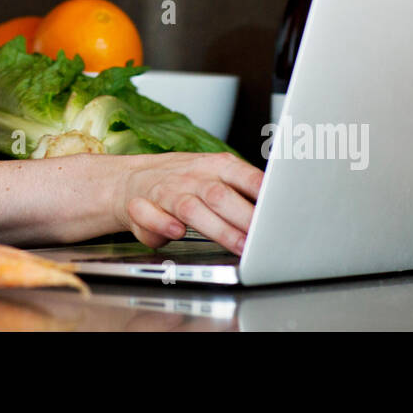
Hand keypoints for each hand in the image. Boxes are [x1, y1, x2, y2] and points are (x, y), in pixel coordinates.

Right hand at [113, 153, 263, 254]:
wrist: (131, 178)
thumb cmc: (184, 180)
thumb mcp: (215, 174)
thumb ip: (242, 189)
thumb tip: (277, 207)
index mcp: (215, 166)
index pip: (243, 175)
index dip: (262, 191)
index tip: (280, 206)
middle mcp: (192, 177)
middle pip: (220, 195)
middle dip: (244, 218)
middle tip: (265, 238)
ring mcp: (167, 191)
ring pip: (191, 209)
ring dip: (217, 228)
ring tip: (240, 246)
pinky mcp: (142, 208)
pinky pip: (149, 215)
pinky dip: (162, 223)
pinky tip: (176, 231)